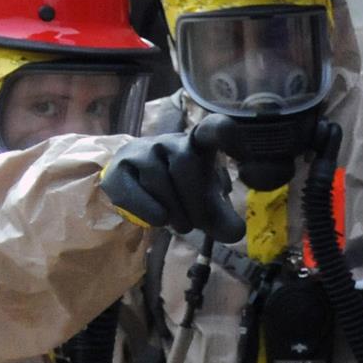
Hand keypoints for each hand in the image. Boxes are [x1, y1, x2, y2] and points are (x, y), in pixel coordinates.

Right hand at [101, 123, 244, 241]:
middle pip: (186, 164)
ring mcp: (142, 152)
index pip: (214, 128)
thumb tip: (235, 233)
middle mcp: (171, 142)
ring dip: (174, 210)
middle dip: (195, 201)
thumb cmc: (179, 190)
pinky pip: (132, 191)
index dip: (229, 137)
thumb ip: (222, 218)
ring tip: (181, 225)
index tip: (243, 157)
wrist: (135, 183)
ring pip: (159, 180)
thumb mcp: (206, 204)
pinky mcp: (119, 170)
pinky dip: (148, 210)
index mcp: (199, 144)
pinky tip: (159, 220)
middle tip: (199, 225)